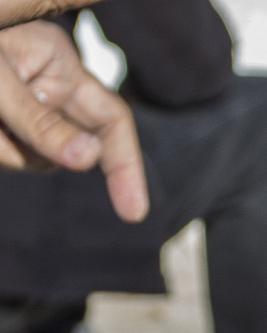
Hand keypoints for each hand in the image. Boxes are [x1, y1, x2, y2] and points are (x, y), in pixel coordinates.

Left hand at [0, 19, 146, 220]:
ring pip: (28, 155)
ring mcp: (21, 101)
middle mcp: (46, 81)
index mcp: (57, 62)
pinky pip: (5, 151)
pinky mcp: (1, 118)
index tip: (133, 214)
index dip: (126, 168)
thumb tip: (89, 160)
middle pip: (64, 145)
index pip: (112, 121)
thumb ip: (40, 124)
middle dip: (26, 153)